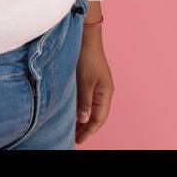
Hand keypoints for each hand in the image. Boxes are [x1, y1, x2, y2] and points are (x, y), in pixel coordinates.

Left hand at [75, 31, 112, 145]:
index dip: (89, 131)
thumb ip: (84, 101)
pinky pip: (84, 99)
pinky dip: (78, 108)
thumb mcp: (84, 81)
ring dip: (81, 118)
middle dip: (85, 128)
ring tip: (70, 129)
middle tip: (73, 139)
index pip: (98, 119)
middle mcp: (102, 91)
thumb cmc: (86, 57)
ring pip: (89, 108)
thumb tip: (84, 120)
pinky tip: (70, 112)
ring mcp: (96, 86)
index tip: (78, 141)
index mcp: (105, 93)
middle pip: (95, 115)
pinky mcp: (88, 80)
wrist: (85, 36)